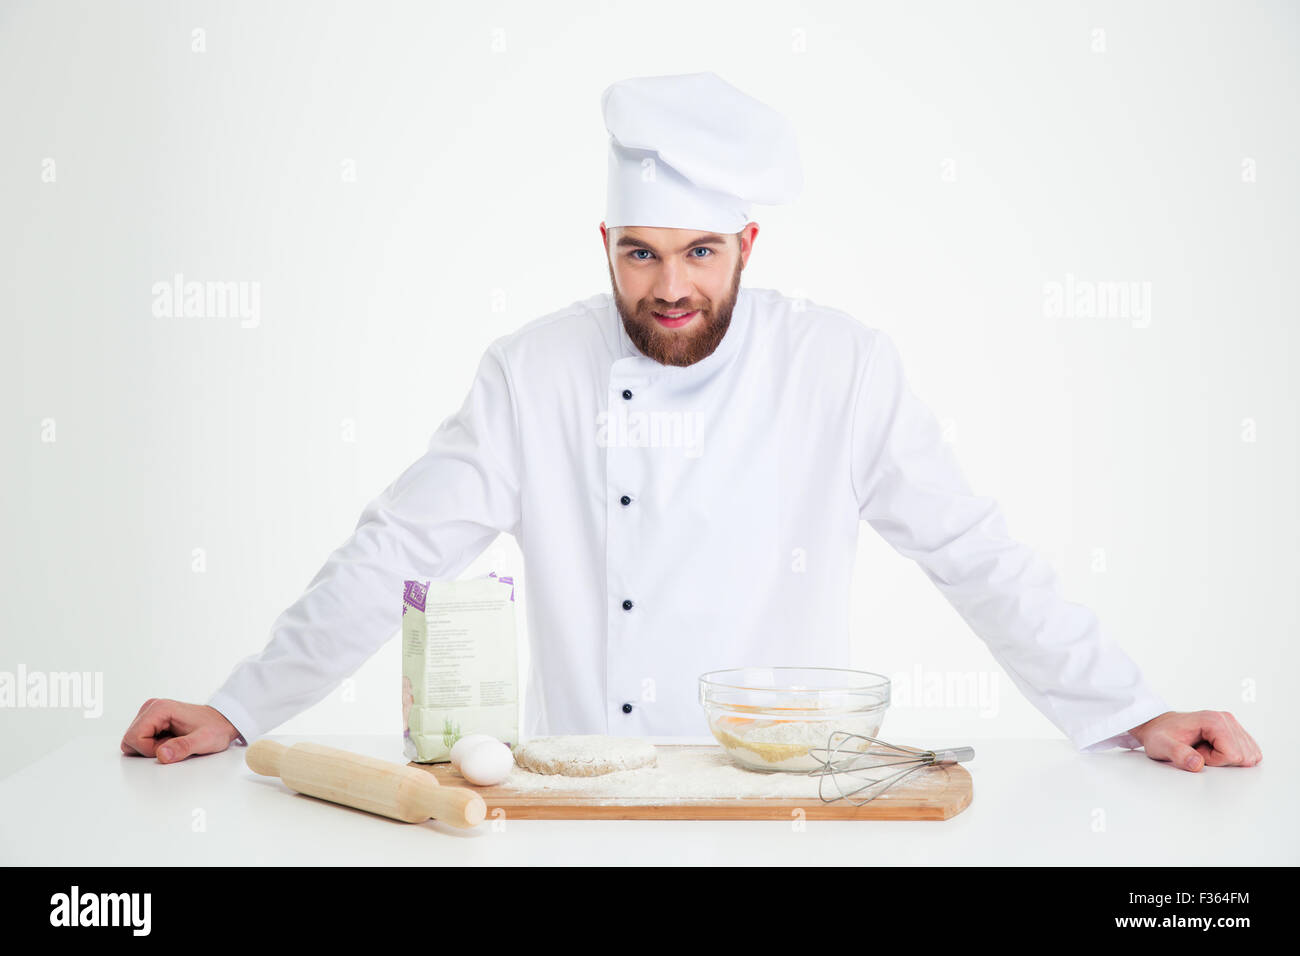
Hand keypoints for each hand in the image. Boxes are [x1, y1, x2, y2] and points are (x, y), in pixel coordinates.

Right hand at [120, 698, 240, 763]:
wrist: (223, 721)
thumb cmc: (215, 729)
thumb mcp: (204, 741)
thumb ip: (183, 747)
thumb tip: (161, 755)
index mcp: (159, 708)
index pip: (133, 738)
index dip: (150, 750)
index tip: (171, 746)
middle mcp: (151, 707)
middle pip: (130, 739)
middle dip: (148, 749)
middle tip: (172, 744)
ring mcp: (150, 713)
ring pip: (133, 740)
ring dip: (150, 747)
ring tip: (173, 741)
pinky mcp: (152, 719)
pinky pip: (140, 739)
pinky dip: (152, 744)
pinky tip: (170, 739)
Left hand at [1128, 710, 1261, 771]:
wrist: (1157, 727)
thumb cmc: (1159, 735)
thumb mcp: (1161, 746)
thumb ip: (1177, 754)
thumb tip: (1196, 763)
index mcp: (1213, 720)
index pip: (1233, 755)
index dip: (1215, 761)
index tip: (1196, 752)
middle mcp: (1226, 719)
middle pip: (1244, 756)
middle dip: (1221, 761)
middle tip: (1199, 751)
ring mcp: (1232, 725)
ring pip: (1248, 756)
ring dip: (1226, 759)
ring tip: (1203, 750)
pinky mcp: (1235, 732)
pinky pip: (1247, 754)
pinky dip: (1230, 758)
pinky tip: (1212, 750)